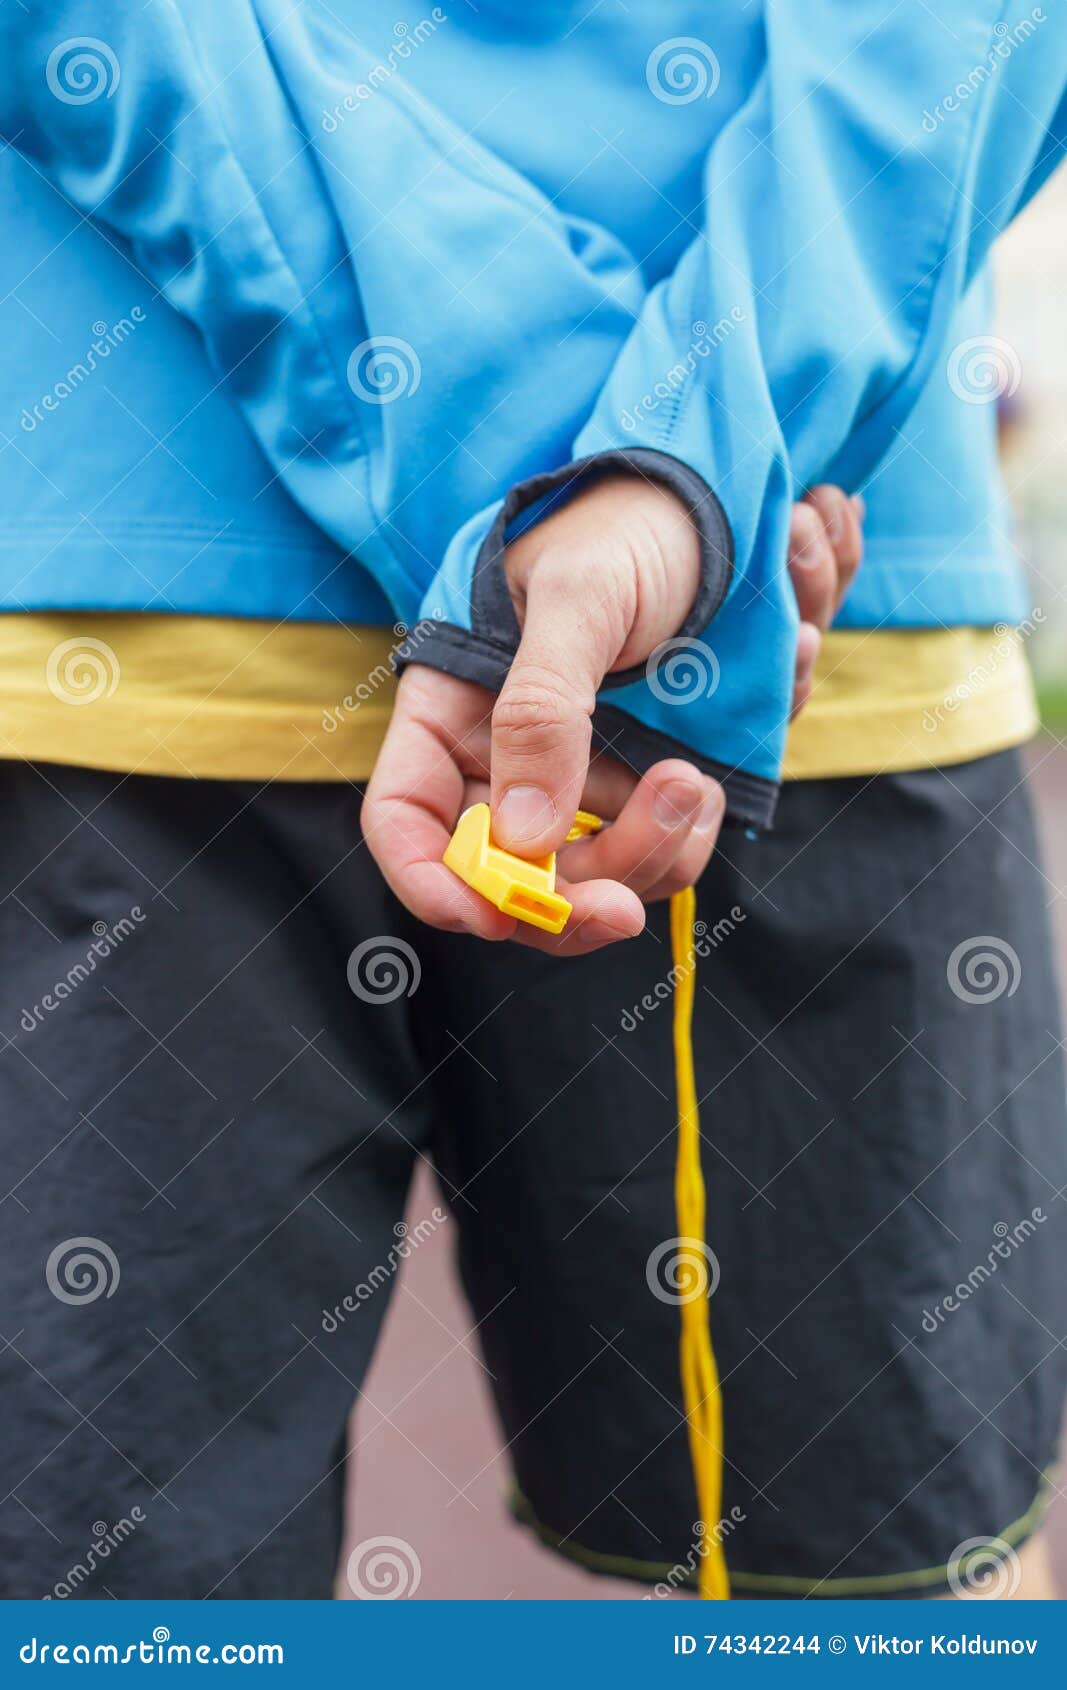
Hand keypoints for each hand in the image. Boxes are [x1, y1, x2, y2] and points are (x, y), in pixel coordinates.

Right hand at [362, 477, 861, 953]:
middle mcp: (513, 763)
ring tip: (707, 767)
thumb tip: (524, 838)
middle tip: (672, 808)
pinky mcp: (653, 779)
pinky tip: (758, 693)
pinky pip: (680, 837)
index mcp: (458, 716)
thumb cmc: (625, 522)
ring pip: (615, 872)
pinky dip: (716, 802)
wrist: (722, 491)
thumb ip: (543, 708)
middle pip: (526, 879)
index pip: (409, 827)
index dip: (436, 885)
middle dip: (599, 876)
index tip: (495, 913)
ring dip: (673, 838)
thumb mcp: (580, 596)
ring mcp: (588, 778)